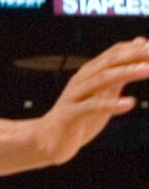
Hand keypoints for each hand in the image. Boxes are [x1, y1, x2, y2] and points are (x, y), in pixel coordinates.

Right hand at [36, 36, 148, 164]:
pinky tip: (130, 103)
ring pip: (101, 79)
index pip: (112, 54)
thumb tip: (130, 62)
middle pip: (108, 62)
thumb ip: (117, 77)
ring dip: (125, 73)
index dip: (132, 49)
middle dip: (132, 56)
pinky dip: (112, 104)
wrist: (49, 139)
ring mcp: (75, 95)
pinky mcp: (71, 113)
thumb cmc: (79, 116)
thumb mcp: (102, 95)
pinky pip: (92, 106)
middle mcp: (81, 79)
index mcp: (89, 73)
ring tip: (147, 70)